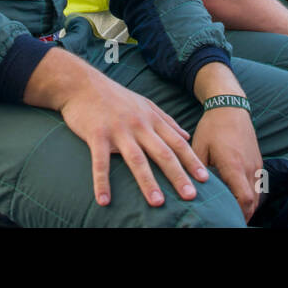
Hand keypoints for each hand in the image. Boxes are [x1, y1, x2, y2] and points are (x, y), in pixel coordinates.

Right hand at [56, 71, 207, 209]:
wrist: (81, 83)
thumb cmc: (114, 97)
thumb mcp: (144, 104)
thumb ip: (166, 120)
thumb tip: (187, 136)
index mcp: (151, 119)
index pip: (176, 143)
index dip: (192, 161)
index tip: (206, 179)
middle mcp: (138, 125)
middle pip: (162, 153)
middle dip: (178, 175)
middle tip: (191, 196)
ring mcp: (118, 130)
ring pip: (136, 159)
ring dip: (147, 182)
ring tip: (158, 203)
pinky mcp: (97, 134)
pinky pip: (100, 162)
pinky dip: (102, 182)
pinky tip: (104, 201)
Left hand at [190, 107, 262, 221]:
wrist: (230, 107)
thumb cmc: (213, 127)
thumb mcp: (199, 147)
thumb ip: (197, 169)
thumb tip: (191, 189)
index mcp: (234, 166)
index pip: (244, 199)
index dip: (238, 213)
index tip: (228, 219)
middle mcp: (249, 168)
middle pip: (254, 201)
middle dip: (244, 214)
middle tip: (230, 220)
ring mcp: (256, 164)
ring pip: (258, 194)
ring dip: (249, 205)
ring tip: (234, 211)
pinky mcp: (258, 161)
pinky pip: (258, 184)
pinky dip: (252, 194)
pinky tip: (239, 196)